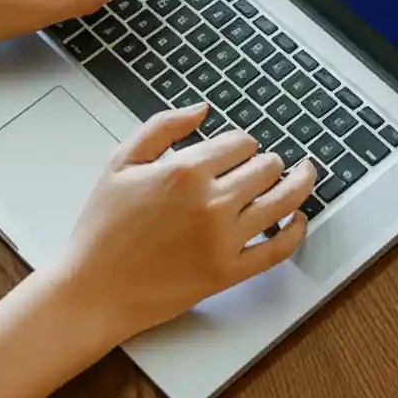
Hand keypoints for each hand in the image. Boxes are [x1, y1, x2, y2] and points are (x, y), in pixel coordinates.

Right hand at [47, 104, 317, 345]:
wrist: (93, 289)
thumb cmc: (102, 227)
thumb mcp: (120, 162)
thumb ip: (162, 126)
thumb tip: (203, 108)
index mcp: (185, 170)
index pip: (240, 143)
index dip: (243, 143)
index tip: (239, 149)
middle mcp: (211, 202)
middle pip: (266, 168)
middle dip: (268, 162)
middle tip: (265, 166)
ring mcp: (224, 239)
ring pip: (283, 201)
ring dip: (298, 183)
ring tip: (304, 175)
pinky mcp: (229, 272)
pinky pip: (278, 249)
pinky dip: (296, 231)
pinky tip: (299, 218)